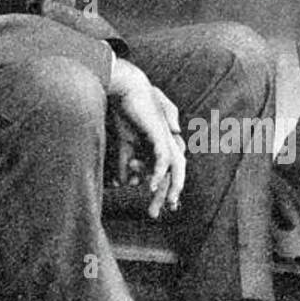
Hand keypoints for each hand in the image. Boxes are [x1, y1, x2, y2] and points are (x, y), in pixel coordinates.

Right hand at [108, 59, 185, 218]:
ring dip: (168, 188)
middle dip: (167, 195)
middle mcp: (170, 143)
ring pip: (174, 169)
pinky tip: (151, 186)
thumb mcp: (125, 144)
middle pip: (174, 174)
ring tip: (165, 205)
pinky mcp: (159, 134)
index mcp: (163, 145)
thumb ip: (125, 164)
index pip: (170, 173)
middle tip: (157, 213)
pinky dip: (159, 173)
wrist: (126, 87)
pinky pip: (163, 159)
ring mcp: (167, 138)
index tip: (160, 208)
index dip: (166, 190)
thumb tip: (124, 184)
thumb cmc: (126, 112)